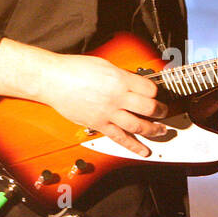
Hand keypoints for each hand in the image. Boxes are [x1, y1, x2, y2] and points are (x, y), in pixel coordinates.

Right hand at [37, 53, 169, 156]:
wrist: (53, 80)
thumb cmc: (74, 69)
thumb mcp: (105, 65)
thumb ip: (122, 76)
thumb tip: (134, 83)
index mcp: (120, 79)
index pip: (149, 89)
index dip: (156, 92)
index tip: (157, 94)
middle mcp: (117, 97)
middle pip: (148, 107)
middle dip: (160, 111)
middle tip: (164, 112)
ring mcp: (108, 113)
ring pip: (138, 125)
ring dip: (153, 129)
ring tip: (161, 130)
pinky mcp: (99, 124)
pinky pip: (120, 138)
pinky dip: (134, 146)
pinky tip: (144, 151)